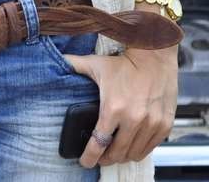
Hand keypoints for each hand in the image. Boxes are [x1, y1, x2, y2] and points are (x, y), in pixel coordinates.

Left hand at [63, 44, 177, 167]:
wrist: (154, 58)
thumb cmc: (123, 63)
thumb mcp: (93, 64)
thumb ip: (72, 65)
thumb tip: (55, 63)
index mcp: (113, 108)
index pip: (99, 142)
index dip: (90, 155)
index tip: (84, 161)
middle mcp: (134, 119)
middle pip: (117, 152)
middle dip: (105, 159)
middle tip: (99, 158)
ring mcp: (152, 124)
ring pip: (134, 153)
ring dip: (122, 156)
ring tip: (114, 153)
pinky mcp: (165, 125)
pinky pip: (150, 147)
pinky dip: (139, 150)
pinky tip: (131, 146)